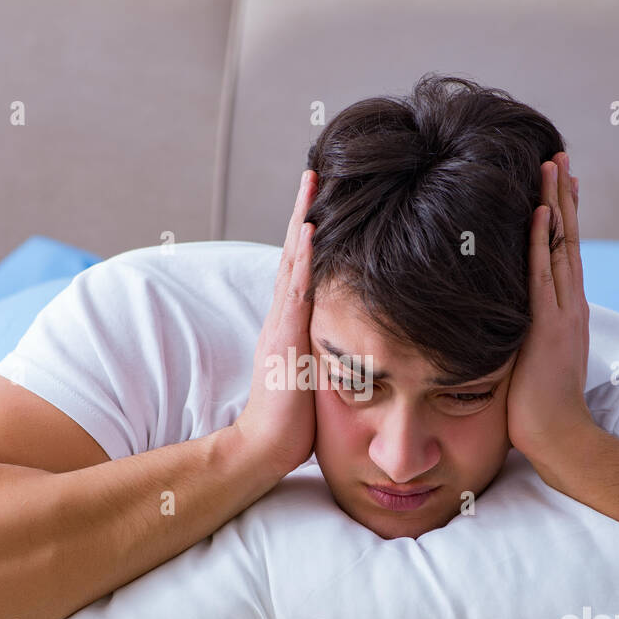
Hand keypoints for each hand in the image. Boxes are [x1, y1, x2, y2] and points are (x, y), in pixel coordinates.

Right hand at [231, 169, 319, 480]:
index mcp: (290, 325)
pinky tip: (312, 228)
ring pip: (293, 260)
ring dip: (303, 218)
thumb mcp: (317, 380)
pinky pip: (296, 288)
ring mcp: (281, 323)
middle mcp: (282, 316)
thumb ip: (329, 356)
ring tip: (311, 181)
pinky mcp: (284, 336)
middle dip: (304, 211)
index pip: (302, 269)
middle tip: (314, 170)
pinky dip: (304, 255)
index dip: (310, 233)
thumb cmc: (292, 425)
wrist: (262, 449)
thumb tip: (356, 349)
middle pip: (295, 252)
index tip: (321, 200)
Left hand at [506, 152, 594, 471]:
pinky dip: (542, 242)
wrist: (560, 438)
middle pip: (567, 239)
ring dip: (556, 203)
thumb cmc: (537, 413)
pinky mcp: (549, 326)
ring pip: (560, 247)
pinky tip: (539, 210)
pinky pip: (544, 275)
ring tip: (552, 164)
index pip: (563, 257)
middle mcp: (570, 307)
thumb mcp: (526, 364)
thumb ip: (518, 339)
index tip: (555, 186)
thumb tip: (497, 328)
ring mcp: (563, 313)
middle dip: (563, 197)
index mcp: (565, 316)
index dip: (560, 219)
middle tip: (557, 157)